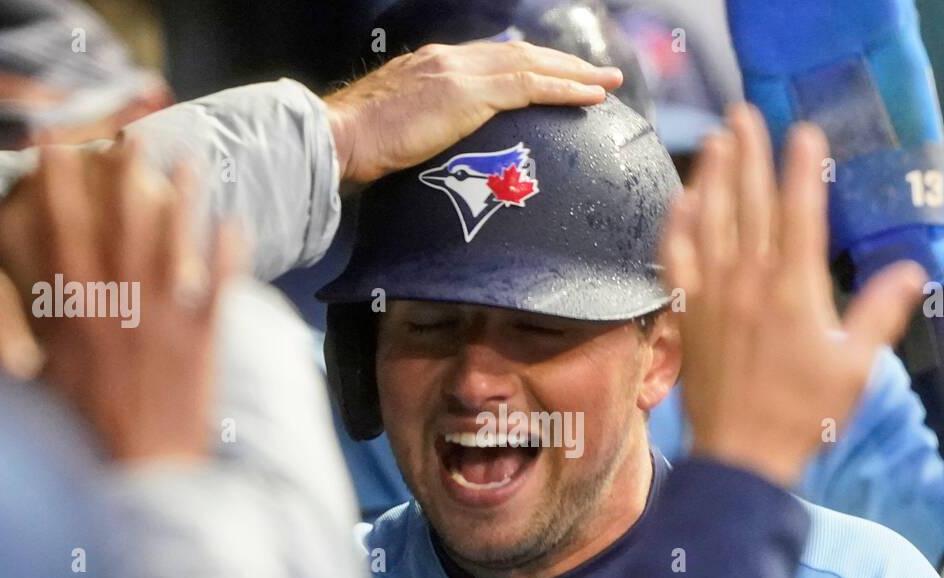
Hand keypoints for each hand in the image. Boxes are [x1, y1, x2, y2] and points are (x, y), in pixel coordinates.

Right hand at [0, 140, 242, 461]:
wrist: (139, 478)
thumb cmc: (74, 433)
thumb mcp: (19, 380)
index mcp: (73, 314)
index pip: (64, 233)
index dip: (60, 186)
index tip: (58, 147)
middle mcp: (121, 309)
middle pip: (125, 227)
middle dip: (127, 177)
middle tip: (133, 134)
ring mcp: (168, 324)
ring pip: (177, 248)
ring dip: (185, 202)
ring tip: (190, 161)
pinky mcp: (205, 345)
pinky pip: (220, 291)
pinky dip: (229, 257)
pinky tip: (237, 222)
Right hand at [325, 40, 622, 184]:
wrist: (338, 140)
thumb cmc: (357, 150)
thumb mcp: (397, 133)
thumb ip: (424, 131)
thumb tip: (438, 155)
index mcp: (431, 67)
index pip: (492, 60)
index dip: (528, 66)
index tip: (554, 76)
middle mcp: (448, 60)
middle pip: (519, 55)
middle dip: (561, 64)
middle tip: (596, 75)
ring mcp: (458, 72)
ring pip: (531, 66)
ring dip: (574, 75)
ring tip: (605, 84)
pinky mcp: (467, 93)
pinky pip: (528, 86)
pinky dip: (563, 89)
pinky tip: (588, 97)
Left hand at [661, 105, 926, 486]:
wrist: (741, 456)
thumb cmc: (803, 416)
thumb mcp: (855, 367)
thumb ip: (881, 313)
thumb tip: (913, 270)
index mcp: (794, 290)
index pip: (799, 212)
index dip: (801, 167)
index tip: (803, 132)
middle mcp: (748, 282)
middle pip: (748, 203)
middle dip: (748, 153)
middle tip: (747, 113)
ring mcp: (711, 296)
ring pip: (709, 220)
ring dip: (712, 175)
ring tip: (716, 138)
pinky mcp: (686, 314)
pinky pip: (675, 258)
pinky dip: (678, 224)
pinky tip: (682, 200)